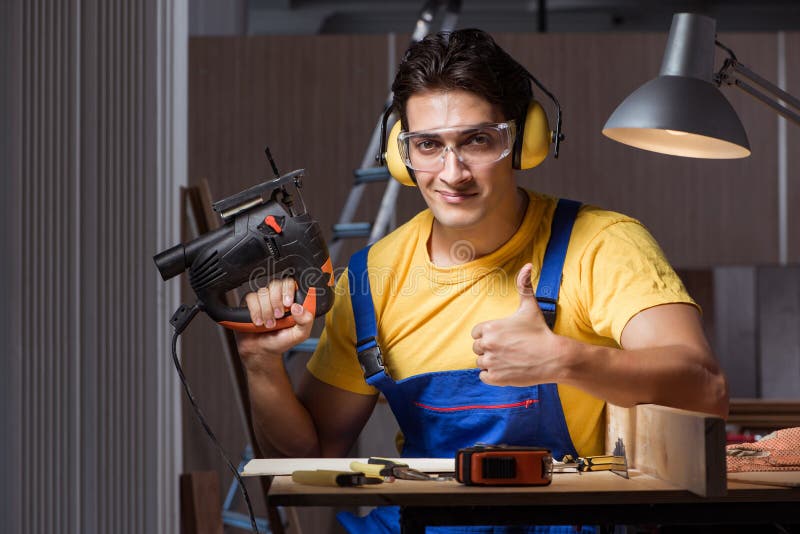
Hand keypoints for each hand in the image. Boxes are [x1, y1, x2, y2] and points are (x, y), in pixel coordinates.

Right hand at [236, 278, 314, 372]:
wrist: (261, 351)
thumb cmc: (280, 340)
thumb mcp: (299, 335)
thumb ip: (306, 322)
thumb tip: (299, 308)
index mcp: (291, 300)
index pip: (290, 284)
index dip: (288, 290)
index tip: (288, 303)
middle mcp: (276, 297)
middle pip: (275, 285)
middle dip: (276, 302)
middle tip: (278, 316)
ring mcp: (263, 299)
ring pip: (263, 293)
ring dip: (266, 310)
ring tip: (269, 324)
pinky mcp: (250, 303)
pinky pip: (251, 298)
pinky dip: (255, 311)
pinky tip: (258, 322)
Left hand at [471, 263, 569, 385]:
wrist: (554, 357)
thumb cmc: (541, 331)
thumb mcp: (530, 306)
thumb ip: (524, 285)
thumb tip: (528, 265)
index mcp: (489, 328)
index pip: (477, 333)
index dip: (489, 335)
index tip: (504, 337)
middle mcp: (487, 345)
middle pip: (478, 348)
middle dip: (490, 348)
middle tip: (509, 348)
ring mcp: (490, 362)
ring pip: (481, 362)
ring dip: (492, 362)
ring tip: (510, 359)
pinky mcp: (495, 378)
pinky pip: (483, 376)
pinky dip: (493, 374)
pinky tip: (507, 369)